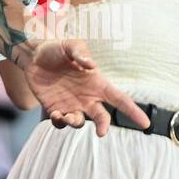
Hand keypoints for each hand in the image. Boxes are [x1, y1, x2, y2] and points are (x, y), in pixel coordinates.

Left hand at [25, 39, 149, 136]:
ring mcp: (71, 105)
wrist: (32, 55)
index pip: (119, 99)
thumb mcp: (70, 45)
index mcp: (96, 83)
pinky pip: (61, 123)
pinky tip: (55, 115)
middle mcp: (87, 97)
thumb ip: (80, 53)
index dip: (133, 111)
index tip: (145, 123)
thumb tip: (91, 65)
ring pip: (80, 123)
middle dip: (103, 126)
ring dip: (75, 123)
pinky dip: (60, 122)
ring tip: (65, 117)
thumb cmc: (56, 48)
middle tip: (101, 132)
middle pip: (102, 117)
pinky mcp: (55, 109)